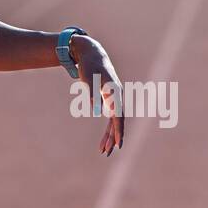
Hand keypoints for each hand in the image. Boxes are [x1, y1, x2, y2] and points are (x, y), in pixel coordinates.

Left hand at [70, 35, 124, 154]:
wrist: (90, 54)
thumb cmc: (90, 66)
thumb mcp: (89, 78)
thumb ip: (93, 93)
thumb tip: (97, 111)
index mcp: (115, 93)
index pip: (119, 115)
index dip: (119, 130)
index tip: (118, 144)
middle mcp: (116, 98)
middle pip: (117, 122)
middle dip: (113, 138)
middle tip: (106, 153)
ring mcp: (113, 100)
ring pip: (113, 123)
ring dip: (109, 137)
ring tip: (103, 151)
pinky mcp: (107, 101)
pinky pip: (109, 120)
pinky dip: (106, 131)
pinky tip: (101, 142)